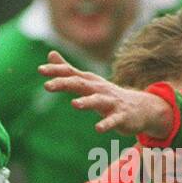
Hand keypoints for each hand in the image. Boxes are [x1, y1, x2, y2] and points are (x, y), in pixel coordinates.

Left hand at [39, 51, 173, 137]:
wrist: (142, 108)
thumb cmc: (109, 95)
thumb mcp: (88, 81)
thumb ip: (69, 69)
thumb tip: (51, 54)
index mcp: (90, 81)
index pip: (71, 73)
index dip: (56, 71)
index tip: (40, 70)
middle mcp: (99, 89)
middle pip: (80, 84)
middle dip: (64, 84)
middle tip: (47, 86)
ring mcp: (111, 102)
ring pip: (98, 101)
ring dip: (87, 102)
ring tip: (74, 104)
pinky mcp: (121, 116)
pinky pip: (113, 120)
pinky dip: (106, 124)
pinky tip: (98, 128)